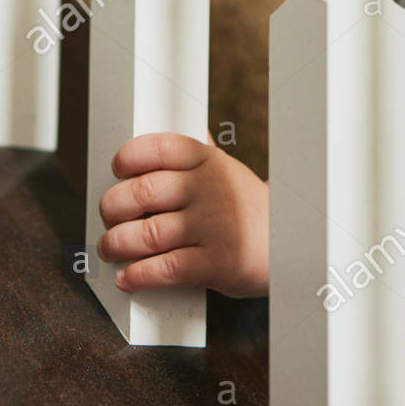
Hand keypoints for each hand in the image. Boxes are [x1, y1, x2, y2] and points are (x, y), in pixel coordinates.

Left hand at [96, 133, 268, 297]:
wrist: (295, 247)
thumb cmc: (252, 212)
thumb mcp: (230, 174)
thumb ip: (202, 157)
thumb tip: (185, 128)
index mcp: (209, 162)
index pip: (157, 148)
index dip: (127, 158)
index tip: (117, 170)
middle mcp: (210, 189)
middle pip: (140, 193)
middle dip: (112, 209)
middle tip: (109, 218)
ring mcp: (214, 226)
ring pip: (145, 234)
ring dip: (116, 244)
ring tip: (111, 249)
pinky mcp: (217, 263)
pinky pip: (164, 269)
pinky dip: (138, 275)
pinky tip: (129, 277)